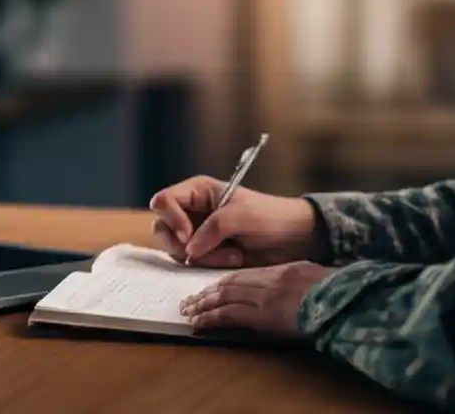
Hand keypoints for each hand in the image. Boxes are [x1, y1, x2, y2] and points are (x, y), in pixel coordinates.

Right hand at [149, 175, 328, 267]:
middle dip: (180, 244)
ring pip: (176, 248)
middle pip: (162, 227)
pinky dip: (209, 264)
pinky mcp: (205, 251)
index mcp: (198, 191)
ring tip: (233, 255)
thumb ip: (212, 229)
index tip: (189, 236)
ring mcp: (196, 232)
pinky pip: (191, 262)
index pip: (164, 201)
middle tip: (199, 252)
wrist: (292, 238)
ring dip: (202, 257)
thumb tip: (190, 249)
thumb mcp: (242, 216)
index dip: (172, 219)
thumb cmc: (270, 217)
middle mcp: (192, 210)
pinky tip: (233, 259)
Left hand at [178, 261, 336, 335]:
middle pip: (230, 285)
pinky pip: (230, 315)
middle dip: (208, 293)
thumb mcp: (312, 275)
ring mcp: (263, 298)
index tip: (210, 288)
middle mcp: (267, 281)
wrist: (340, 299)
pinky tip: (200, 322)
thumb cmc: (333, 290)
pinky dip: (212, 318)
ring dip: (204, 305)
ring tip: (189, 312)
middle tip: (190, 300)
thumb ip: (295, 277)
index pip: (243, 275)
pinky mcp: (262, 316)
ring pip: (225, 298)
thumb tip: (287, 283)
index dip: (223, 282)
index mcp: (279, 270)